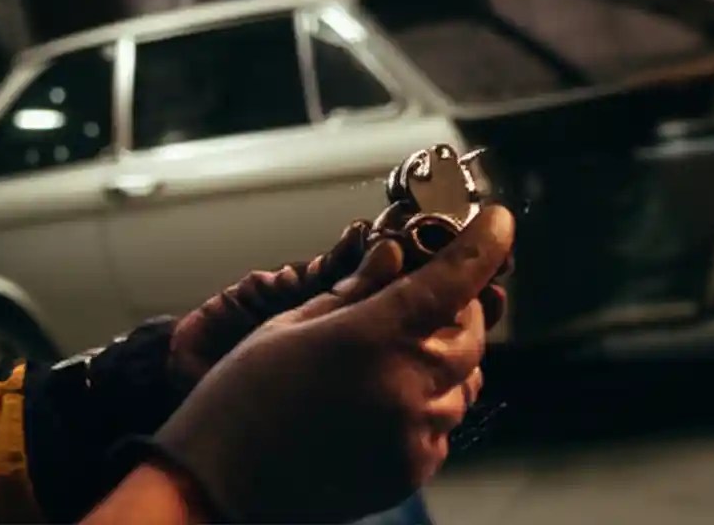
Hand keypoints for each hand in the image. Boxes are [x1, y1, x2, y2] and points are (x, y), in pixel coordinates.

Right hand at [146, 206, 513, 522]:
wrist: (215, 490)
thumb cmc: (240, 402)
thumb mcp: (289, 325)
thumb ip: (356, 291)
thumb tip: (395, 256)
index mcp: (374, 339)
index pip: (455, 279)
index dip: (484, 245)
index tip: (498, 222)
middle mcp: (406, 387)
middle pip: (471, 332)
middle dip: (457, 308)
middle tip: (426, 299)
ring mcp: (414, 434)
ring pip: (464, 380)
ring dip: (443, 359)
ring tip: (393, 358)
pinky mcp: (412, 469)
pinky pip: (444, 422)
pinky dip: (429, 403)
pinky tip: (384, 399)